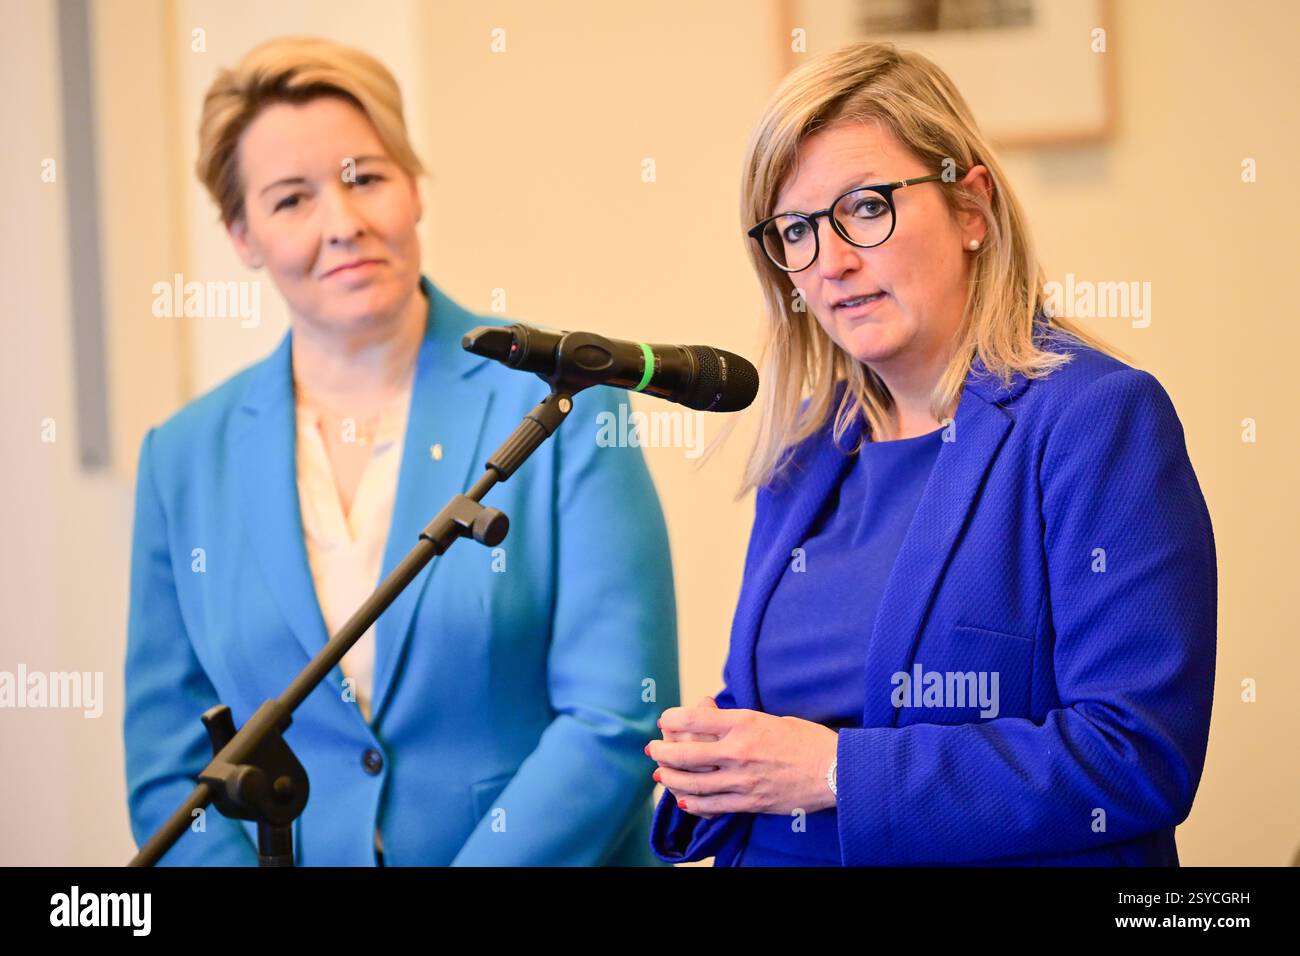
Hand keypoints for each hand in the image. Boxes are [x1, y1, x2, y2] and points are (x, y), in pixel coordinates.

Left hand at [649, 699, 837, 819]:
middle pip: (687, 753)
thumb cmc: (806, 740)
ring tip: (660, 775)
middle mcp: (739, 751)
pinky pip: (712, 805)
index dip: (673, 718)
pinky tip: (683, 800)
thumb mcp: (770, 719)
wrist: (835, 770)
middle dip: (663, 752)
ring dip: (671, 779)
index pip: (695, 718)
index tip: (665, 719)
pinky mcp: (750, 802)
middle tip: (652, 750)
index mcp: (745, 723)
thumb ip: (737, 720)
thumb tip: (707, 715)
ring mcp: (743, 779)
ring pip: (694, 783)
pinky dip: (693, 803)